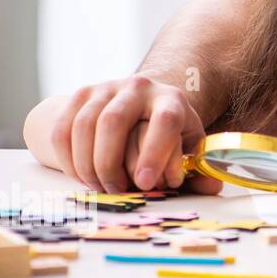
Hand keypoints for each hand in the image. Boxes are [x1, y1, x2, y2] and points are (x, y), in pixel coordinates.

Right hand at [47, 76, 211, 192]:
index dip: (156, 153)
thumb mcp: (188, 146)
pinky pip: (63, 128)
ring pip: (84, 125)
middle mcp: (138, 87)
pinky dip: (67, 158)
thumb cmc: (168, 134)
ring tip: (100, 187)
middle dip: (110, 163)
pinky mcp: (80, 95)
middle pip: (114, 121)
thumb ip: (198, 169)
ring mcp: (106, 88)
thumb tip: (213, 186)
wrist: (141, 103)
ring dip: (87, 164)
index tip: (147, 184)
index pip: (165, 121)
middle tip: (117, 191)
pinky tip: (81, 176)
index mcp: (172, 99)